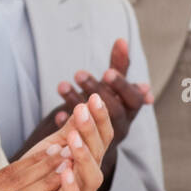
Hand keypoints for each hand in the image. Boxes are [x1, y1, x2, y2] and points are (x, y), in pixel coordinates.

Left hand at [6, 96, 113, 190]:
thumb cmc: (41, 177)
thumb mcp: (52, 149)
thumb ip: (70, 131)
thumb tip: (83, 104)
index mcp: (89, 160)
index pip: (103, 136)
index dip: (100, 118)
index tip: (93, 97)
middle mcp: (89, 178)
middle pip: (99, 153)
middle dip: (91, 131)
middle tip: (81, 112)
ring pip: (92, 179)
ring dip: (84, 158)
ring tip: (73, 142)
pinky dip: (69, 190)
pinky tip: (63, 174)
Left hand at [53, 37, 152, 151]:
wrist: (94, 140)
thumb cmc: (106, 105)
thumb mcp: (113, 86)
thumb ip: (118, 66)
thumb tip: (121, 40)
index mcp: (130, 110)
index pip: (133, 98)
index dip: (121, 86)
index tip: (107, 72)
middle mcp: (122, 125)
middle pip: (114, 110)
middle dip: (96, 90)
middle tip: (78, 73)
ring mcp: (105, 139)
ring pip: (96, 124)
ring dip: (77, 102)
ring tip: (61, 85)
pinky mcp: (87, 150)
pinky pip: (78, 140)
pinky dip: (67, 125)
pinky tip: (57, 115)